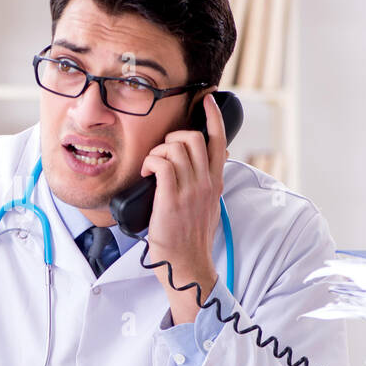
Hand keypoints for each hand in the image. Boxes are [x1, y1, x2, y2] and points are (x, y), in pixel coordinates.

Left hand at [138, 92, 228, 321]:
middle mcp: (206, 183)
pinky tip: (146, 174)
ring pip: (175, 147)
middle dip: (172, 136)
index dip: (213, 116)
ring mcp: (190, 190)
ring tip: (151, 168)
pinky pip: (161, 163)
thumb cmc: (190, 238)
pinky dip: (150, 162)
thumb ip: (204, 185)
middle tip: (161, 152)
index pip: (219, 141)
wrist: (187, 265)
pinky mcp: (172, 199)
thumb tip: (196, 168)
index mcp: (215, 182)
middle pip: (193, 137)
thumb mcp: (206, 206)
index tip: (206, 100)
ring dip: (157, 151)